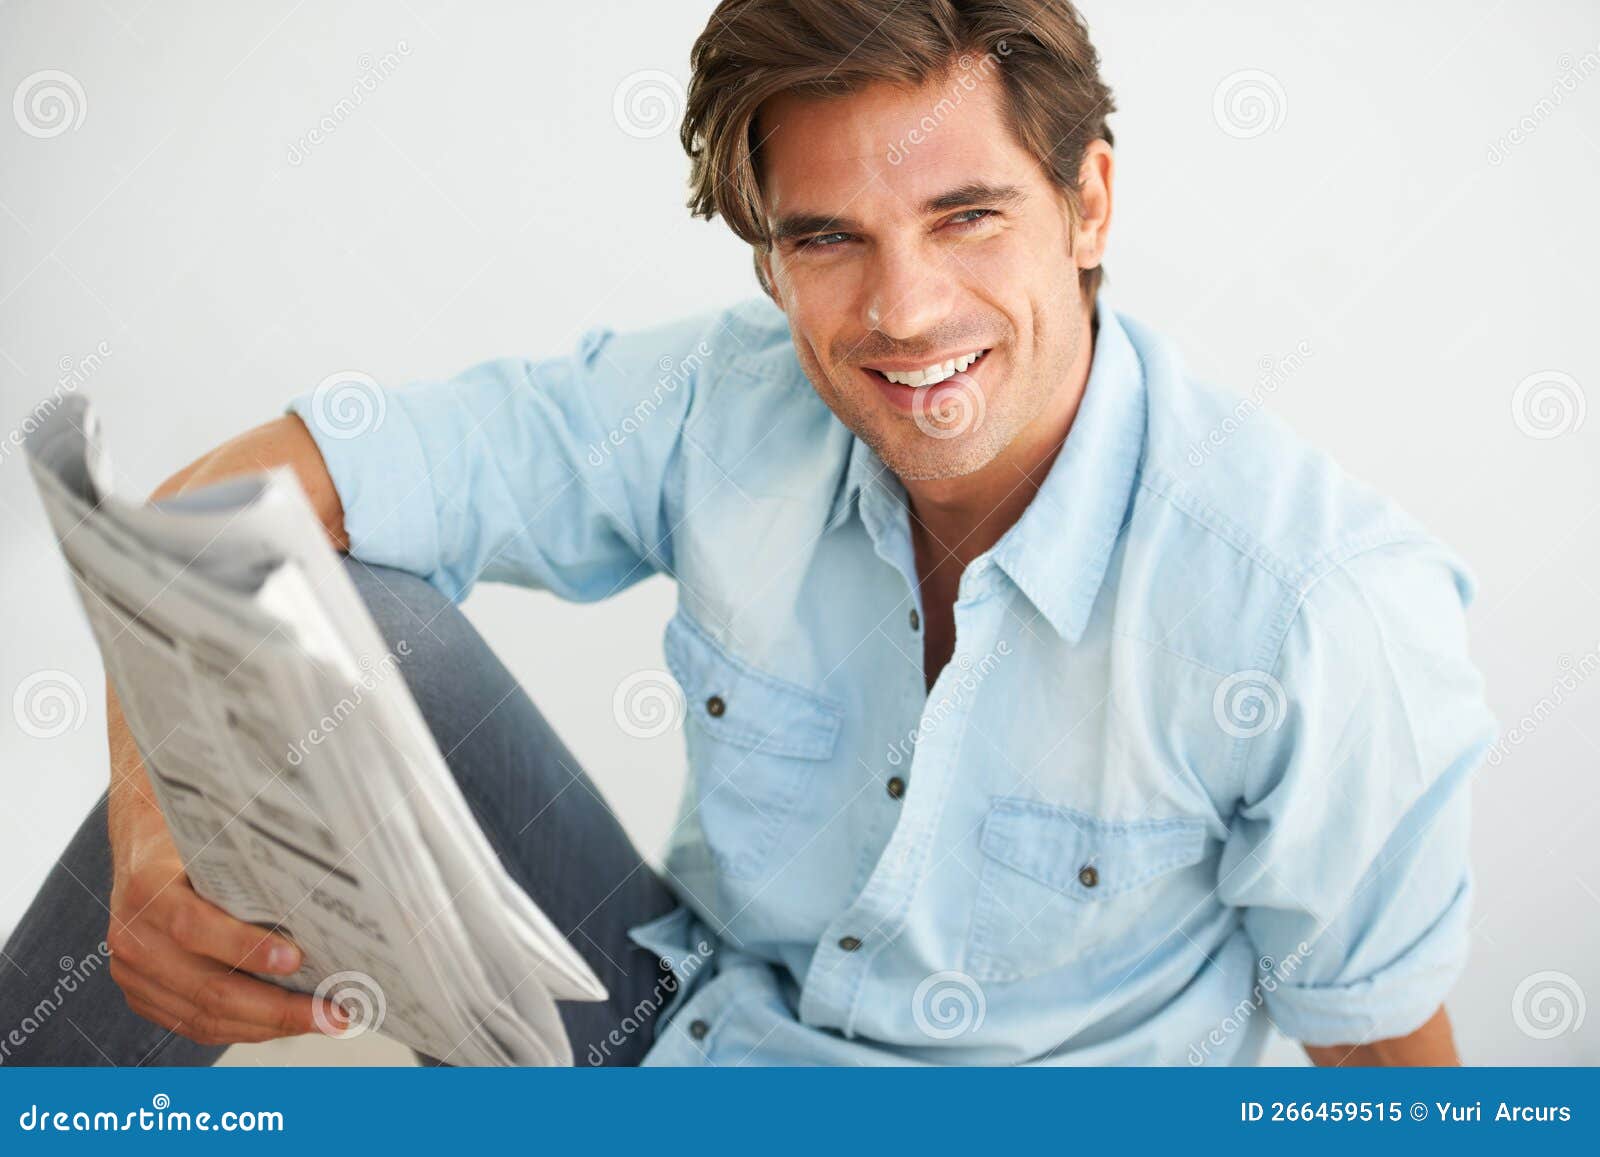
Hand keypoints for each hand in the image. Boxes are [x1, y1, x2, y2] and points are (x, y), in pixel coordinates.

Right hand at [105, 815, 345, 1045]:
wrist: (140, 854)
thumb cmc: (190, 844)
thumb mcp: (215, 842)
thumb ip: (251, 872)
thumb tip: (320, 903)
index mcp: (148, 890)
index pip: (195, 928)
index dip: (246, 948)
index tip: (296, 959)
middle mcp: (134, 939)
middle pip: (208, 989)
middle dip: (279, 1008)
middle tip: (333, 1014)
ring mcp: (133, 975)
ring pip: (206, 1017)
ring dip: (270, 1027)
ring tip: (321, 1022)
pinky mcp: (141, 998)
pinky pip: (196, 1025)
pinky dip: (245, 1029)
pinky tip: (284, 1024)